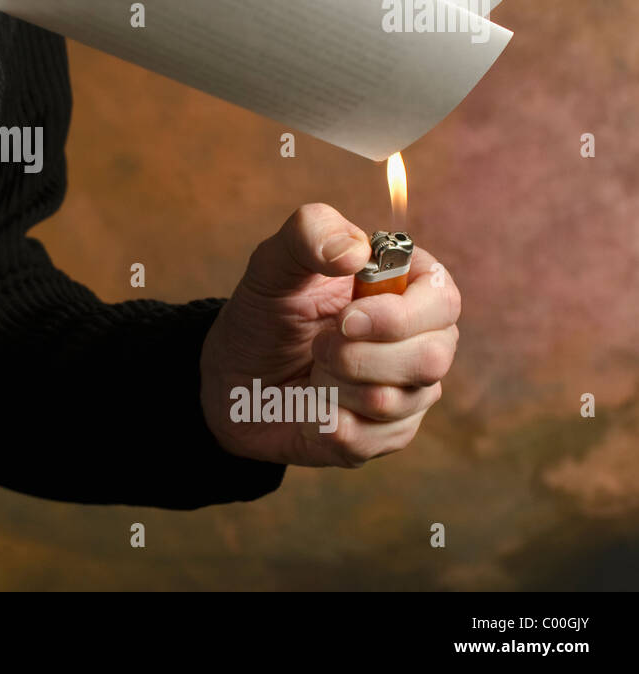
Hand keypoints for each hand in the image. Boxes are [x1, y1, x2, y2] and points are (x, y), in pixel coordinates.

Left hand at [199, 203, 460, 467]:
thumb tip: (355, 251)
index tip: (345, 319)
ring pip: (400, 401)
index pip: (443, 299)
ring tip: (312, 372)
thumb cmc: (263, 315)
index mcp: (404, 288)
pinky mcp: (385, 436)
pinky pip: (372, 440)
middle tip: (318, 346)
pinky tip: (310, 407)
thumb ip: (309, 233)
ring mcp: (407, 392)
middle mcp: (419, 340)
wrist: (231, 381)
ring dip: (337, 387)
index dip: (400, 315)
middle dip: (361, 355)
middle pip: (435, 356)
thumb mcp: (272, 265)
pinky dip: (328, 423)